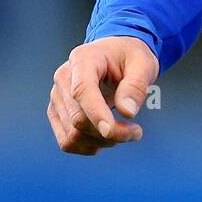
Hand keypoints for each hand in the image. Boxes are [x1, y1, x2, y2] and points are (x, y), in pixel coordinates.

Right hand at [48, 37, 158, 155]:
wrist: (117, 54)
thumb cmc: (130, 57)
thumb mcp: (144, 63)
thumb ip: (136, 86)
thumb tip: (127, 112)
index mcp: (83, 59)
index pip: (82, 91)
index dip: (96, 114)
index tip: (114, 132)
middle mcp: (63, 77)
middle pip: (78, 118)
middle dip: (110, 132)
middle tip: (137, 131)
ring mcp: (57, 97)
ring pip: (72, 135)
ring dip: (102, 142)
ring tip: (125, 133)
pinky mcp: (57, 113)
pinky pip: (67, 141)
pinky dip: (89, 147)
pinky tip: (108, 138)